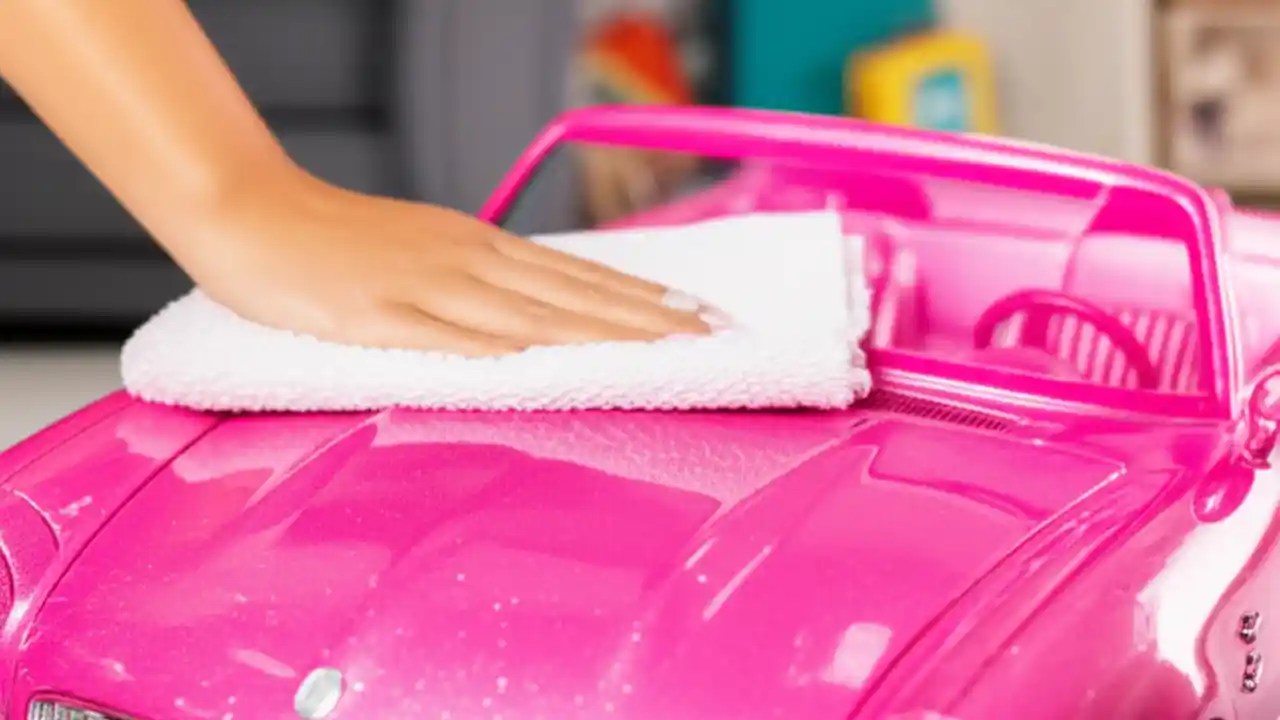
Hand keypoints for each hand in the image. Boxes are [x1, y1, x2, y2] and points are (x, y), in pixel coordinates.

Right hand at [174, 169, 715, 355]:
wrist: (250, 212)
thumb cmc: (337, 241)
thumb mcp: (423, 253)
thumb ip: (479, 285)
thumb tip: (538, 315)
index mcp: (477, 247)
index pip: (578, 274)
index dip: (641, 296)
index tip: (696, 314)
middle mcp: (465, 262)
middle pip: (571, 293)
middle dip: (646, 317)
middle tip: (710, 334)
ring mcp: (423, 287)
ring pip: (528, 312)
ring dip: (598, 330)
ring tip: (660, 346)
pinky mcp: (376, 314)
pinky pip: (446, 336)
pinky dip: (498, 349)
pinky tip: (543, 362)